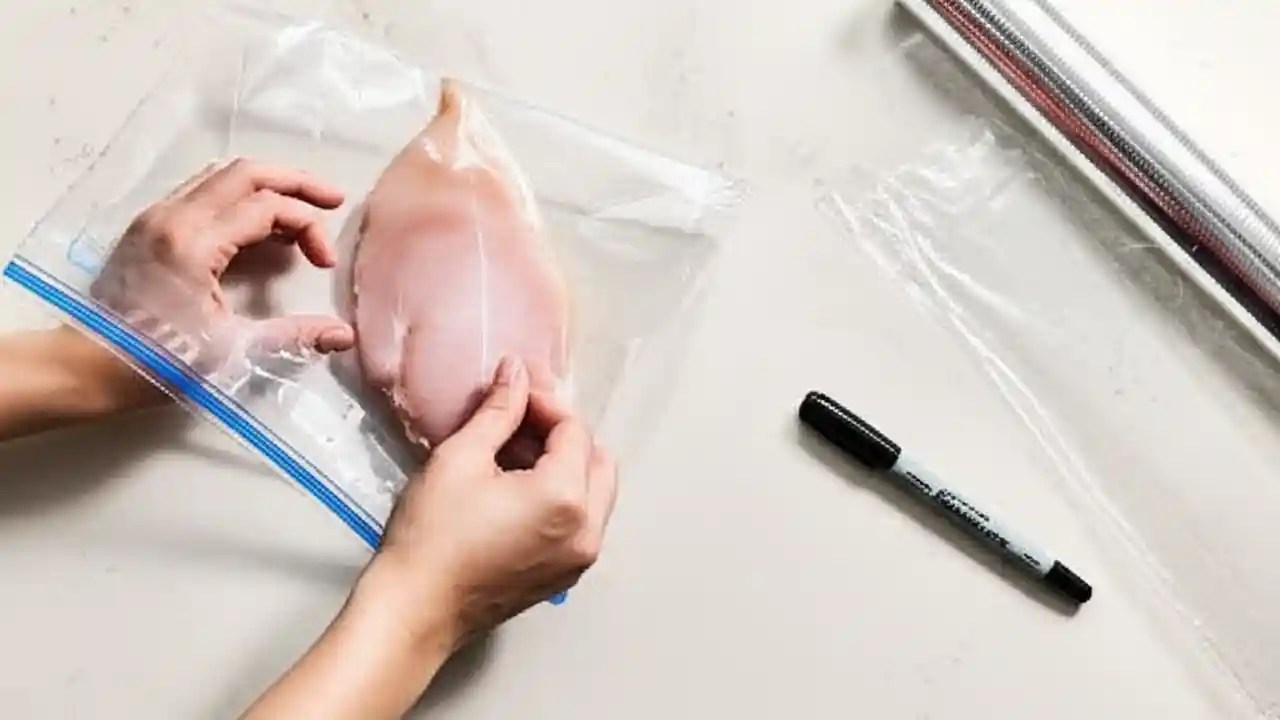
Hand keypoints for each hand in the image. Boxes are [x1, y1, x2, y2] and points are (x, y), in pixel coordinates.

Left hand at [91, 159, 354, 372]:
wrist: (87, 367)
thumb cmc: (157, 361)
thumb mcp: (231, 351)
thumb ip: (291, 335)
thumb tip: (343, 335)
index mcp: (193, 243)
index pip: (266, 207)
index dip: (308, 226)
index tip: (324, 263)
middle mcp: (172, 217)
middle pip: (245, 173)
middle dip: (295, 182)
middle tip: (332, 200)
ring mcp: (156, 218)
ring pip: (221, 175)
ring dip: (266, 185)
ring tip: (299, 209)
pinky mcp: (148, 227)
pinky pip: (202, 191)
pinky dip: (238, 196)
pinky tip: (257, 223)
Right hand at [365, 355, 618, 648]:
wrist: (415, 609)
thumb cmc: (431, 536)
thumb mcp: (460, 458)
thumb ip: (499, 411)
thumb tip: (516, 372)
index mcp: (565, 497)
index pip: (573, 430)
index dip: (544, 403)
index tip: (513, 393)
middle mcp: (586, 530)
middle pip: (596, 459)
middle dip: (563, 433)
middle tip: (519, 423)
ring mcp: (580, 558)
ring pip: (595, 491)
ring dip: (566, 465)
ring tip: (514, 455)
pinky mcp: (565, 575)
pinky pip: (582, 522)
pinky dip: (563, 497)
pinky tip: (518, 490)